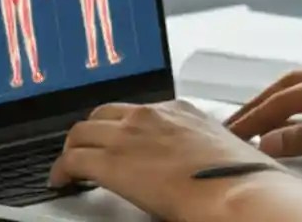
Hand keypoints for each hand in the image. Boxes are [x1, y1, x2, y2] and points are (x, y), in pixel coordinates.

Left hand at [50, 100, 301, 221]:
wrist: (236, 190)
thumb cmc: (240, 179)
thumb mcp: (225, 151)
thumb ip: (205, 149)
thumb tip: (207, 164)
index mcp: (181, 111)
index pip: (138, 111)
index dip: (122, 127)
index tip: (119, 140)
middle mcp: (151, 115)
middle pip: (103, 114)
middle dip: (92, 132)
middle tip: (86, 150)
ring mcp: (129, 134)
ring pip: (81, 132)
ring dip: (73, 148)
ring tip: (70, 166)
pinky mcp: (111, 161)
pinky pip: (72, 160)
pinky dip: (61, 170)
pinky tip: (60, 181)